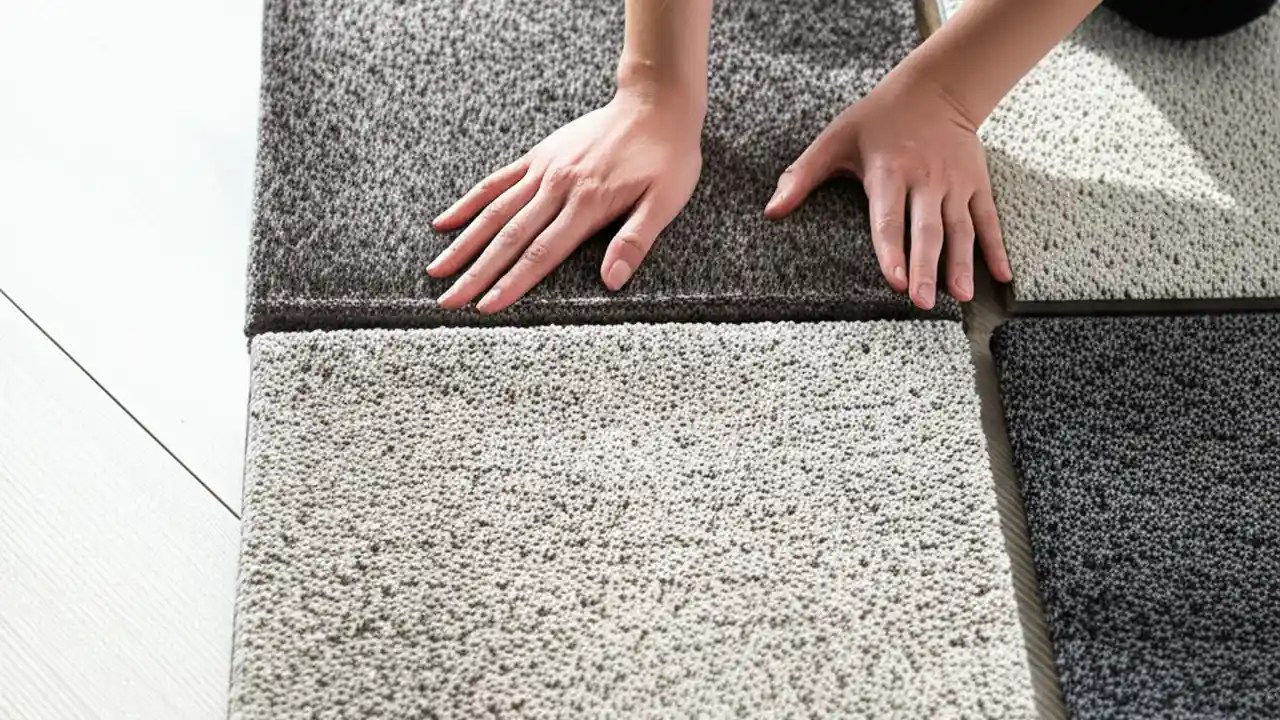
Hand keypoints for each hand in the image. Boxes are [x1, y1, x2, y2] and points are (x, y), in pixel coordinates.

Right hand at [428, 89, 703, 313]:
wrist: (656, 102)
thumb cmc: (667, 157)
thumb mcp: (665, 201)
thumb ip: (635, 241)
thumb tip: (612, 282)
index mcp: (588, 204)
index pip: (541, 254)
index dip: (512, 283)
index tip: (485, 307)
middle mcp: (558, 187)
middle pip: (509, 238)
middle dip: (475, 273)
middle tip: (448, 301)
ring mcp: (543, 170)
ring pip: (494, 212)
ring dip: (463, 243)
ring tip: (436, 270)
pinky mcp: (539, 156)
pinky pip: (497, 182)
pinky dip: (469, 203)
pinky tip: (444, 222)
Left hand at [763, 69, 1012, 309]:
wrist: (935, 87)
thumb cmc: (877, 118)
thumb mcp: (834, 139)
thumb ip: (802, 176)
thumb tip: (772, 211)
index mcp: (888, 172)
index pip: (889, 218)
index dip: (892, 250)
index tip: (894, 280)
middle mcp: (925, 180)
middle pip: (927, 230)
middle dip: (926, 267)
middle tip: (922, 302)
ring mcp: (954, 183)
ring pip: (960, 229)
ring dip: (962, 264)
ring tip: (961, 297)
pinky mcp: (976, 184)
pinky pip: (988, 219)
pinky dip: (996, 248)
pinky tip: (1002, 277)